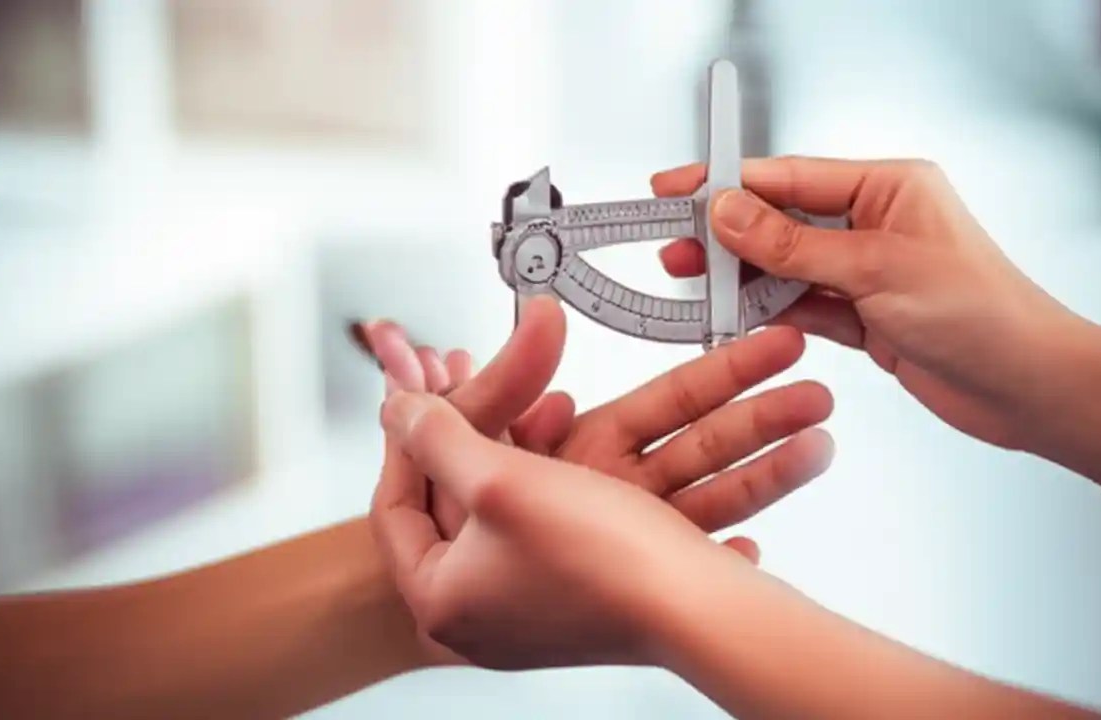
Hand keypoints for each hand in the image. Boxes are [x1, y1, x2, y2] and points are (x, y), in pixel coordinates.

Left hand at [365, 297, 832, 665]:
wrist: (703, 610)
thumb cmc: (602, 561)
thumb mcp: (498, 480)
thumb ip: (438, 438)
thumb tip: (397, 411)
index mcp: (442, 596)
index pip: (397, 501)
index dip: (405, 435)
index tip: (417, 386)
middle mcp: (482, 608)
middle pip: (456, 496)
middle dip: (473, 425)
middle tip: (470, 370)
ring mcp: (533, 600)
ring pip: (510, 498)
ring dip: (523, 435)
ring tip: (535, 386)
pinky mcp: (580, 586)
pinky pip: (552, 512)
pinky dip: (559, 467)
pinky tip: (572, 421)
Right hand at [653, 157, 1078, 448]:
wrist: (1031, 388)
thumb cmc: (983, 315)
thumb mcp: (876, 269)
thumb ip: (794, 245)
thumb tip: (729, 211)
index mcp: (890, 186)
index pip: (791, 177)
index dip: (730, 181)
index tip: (679, 187)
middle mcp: (877, 222)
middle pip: (782, 220)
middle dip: (727, 233)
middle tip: (674, 243)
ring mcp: (869, 270)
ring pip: (786, 267)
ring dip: (743, 277)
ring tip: (694, 283)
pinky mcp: (866, 316)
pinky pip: (802, 306)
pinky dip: (770, 312)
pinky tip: (736, 315)